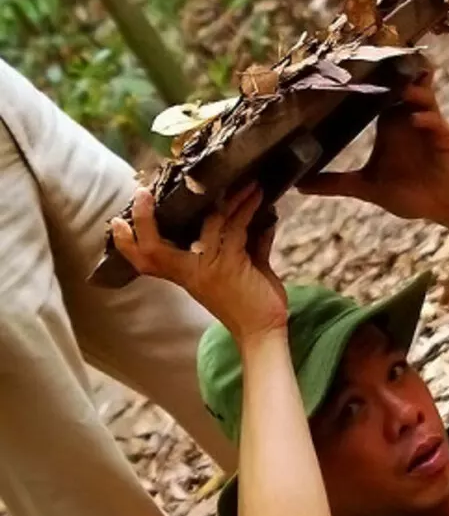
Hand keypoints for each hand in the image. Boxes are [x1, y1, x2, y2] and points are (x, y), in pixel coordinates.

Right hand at [112, 184, 286, 344]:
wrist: (264, 334)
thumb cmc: (254, 307)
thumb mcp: (245, 273)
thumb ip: (249, 248)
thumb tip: (261, 223)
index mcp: (187, 274)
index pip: (148, 261)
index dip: (128, 243)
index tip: (116, 223)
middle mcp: (192, 271)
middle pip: (154, 248)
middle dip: (144, 219)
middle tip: (143, 192)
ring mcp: (209, 266)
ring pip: (209, 223)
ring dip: (229, 198)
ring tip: (244, 181)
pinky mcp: (229, 264)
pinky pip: (235, 227)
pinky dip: (247, 208)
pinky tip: (257, 195)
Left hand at [297, 64, 448, 223]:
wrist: (444, 208)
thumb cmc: (410, 194)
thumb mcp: (368, 188)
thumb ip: (336, 183)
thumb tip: (299, 185)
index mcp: (389, 123)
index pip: (377, 91)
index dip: (365, 76)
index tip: (347, 61)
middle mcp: (408, 117)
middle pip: (401, 84)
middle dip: (392, 70)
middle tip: (378, 55)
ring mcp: (429, 125)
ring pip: (422, 96)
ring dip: (412, 89)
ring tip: (400, 86)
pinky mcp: (446, 139)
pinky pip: (437, 123)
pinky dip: (427, 119)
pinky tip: (415, 119)